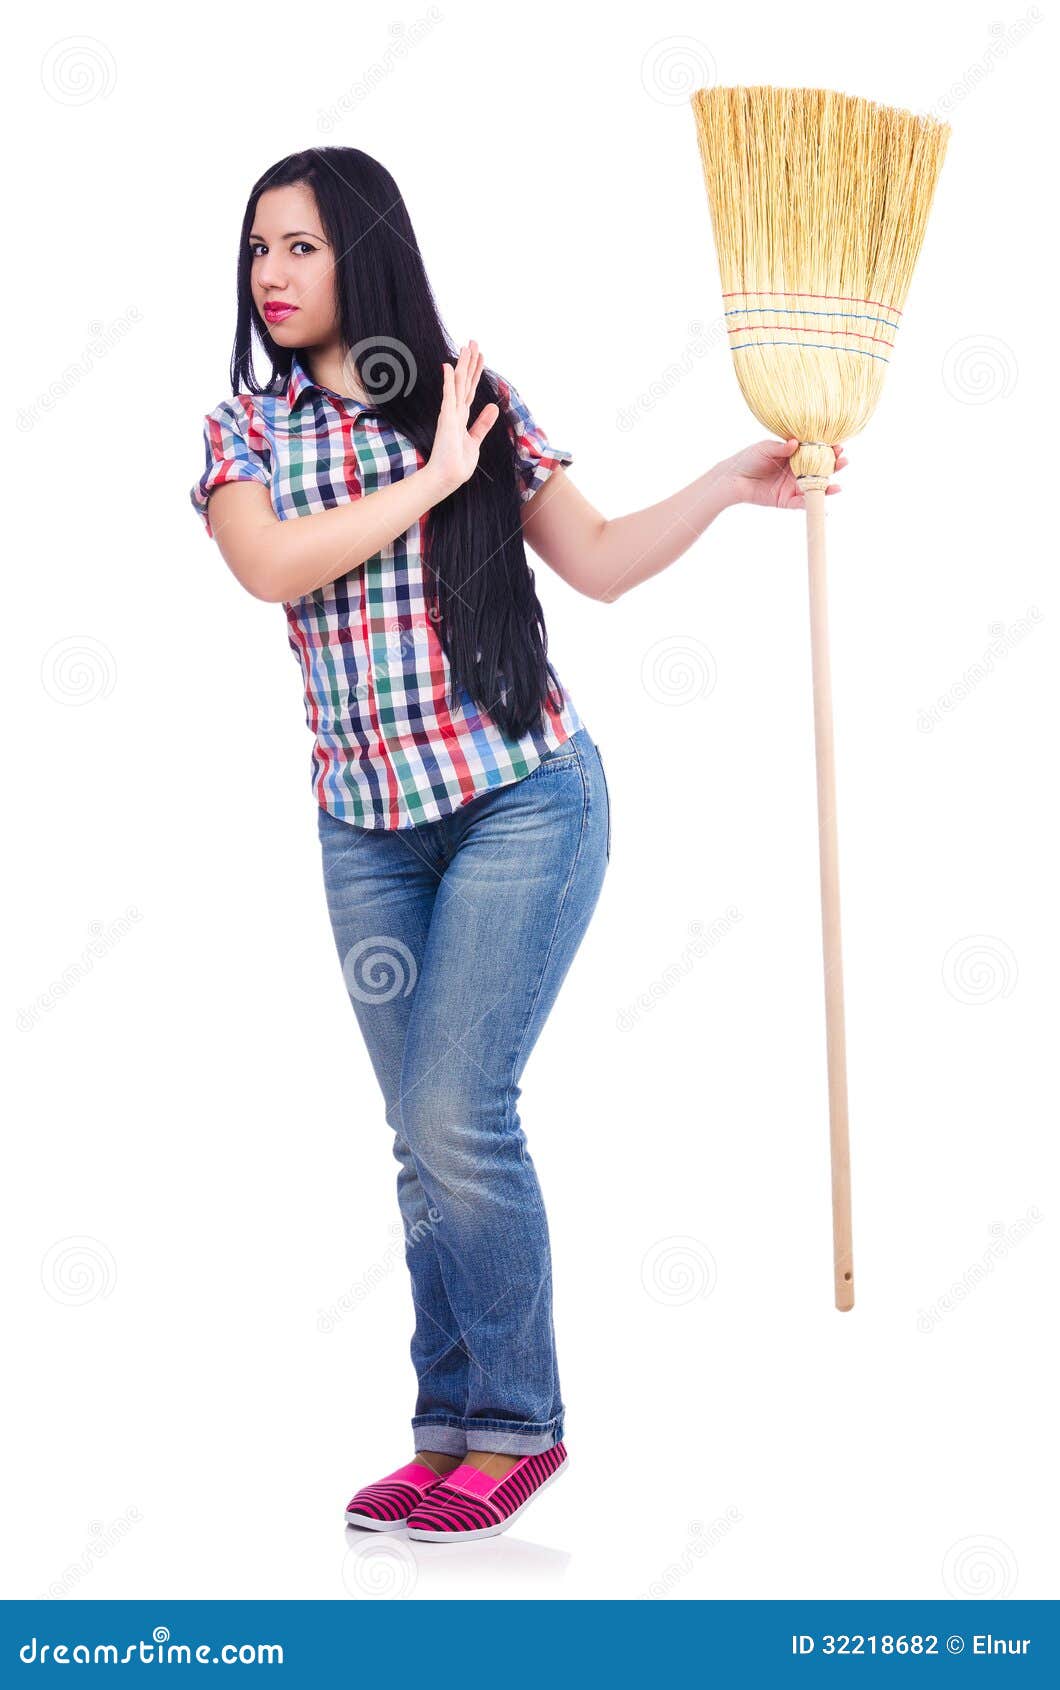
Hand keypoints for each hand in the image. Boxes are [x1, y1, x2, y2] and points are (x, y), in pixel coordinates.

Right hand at [426, 340, 499, 495]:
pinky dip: (449, 381)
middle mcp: (455, 411)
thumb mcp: (475, 441)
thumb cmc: (458, 463)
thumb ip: (483, 424)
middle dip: (470, 361)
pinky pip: (449, 395)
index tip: (480, 356)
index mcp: (461, 417)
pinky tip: (449, 366)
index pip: (470, 389)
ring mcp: (450, 413)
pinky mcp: (447, 418)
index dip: (475, 372)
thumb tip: (493, 408)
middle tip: (473, 341)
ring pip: (458, 383)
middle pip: (465, 381)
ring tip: (467, 346)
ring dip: (463, 365)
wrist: (447, 477)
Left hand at [722, 437, 847, 509]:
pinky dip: (813, 505)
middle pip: (821, 469)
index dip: (828, 449)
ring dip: (828, 486)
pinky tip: (825, 505)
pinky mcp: (787, 500)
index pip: (816, 451)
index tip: (838, 446)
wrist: (734, 478)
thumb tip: (796, 443)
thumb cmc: (749, 459)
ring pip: (815, 486)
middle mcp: (798, 470)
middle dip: (834, 465)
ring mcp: (793, 486)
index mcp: (795, 454)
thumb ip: (781, 447)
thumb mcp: (765, 448)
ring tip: (837, 486)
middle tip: (843, 461)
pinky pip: (803, 504)